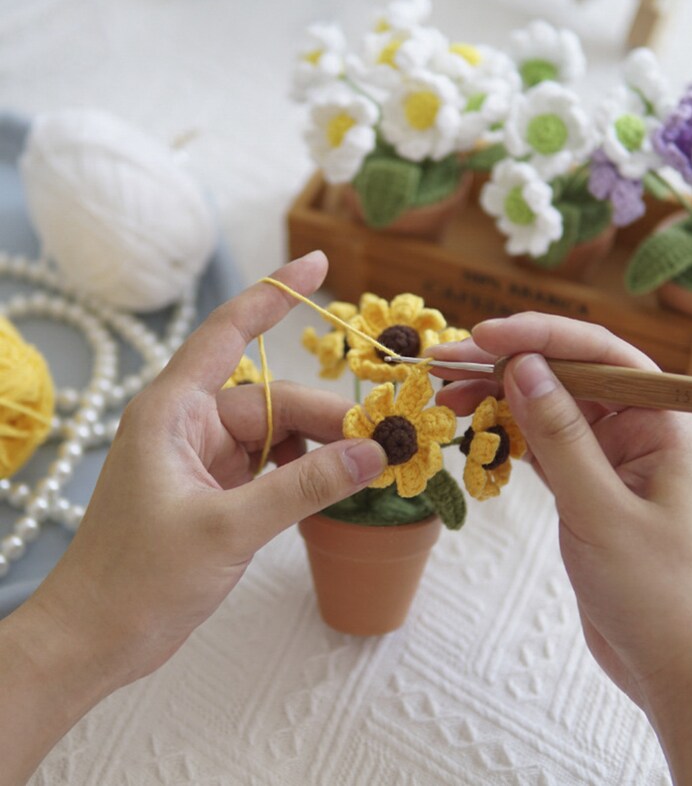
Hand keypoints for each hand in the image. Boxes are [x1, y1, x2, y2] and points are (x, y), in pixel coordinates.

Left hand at [0, 251, 385, 784]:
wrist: (98, 639)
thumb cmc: (140, 578)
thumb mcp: (230, 527)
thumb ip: (305, 487)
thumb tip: (373, 453)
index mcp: (173, 410)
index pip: (228, 333)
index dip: (273, 295)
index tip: (318, 265)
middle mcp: (189, 423)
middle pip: (272, 402)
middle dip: (326, 420)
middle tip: (381, 444)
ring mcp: (203, 458)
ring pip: (277, 436)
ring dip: (318, 451)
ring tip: (363, 471)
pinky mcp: (215, 489)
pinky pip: (270, 466)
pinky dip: (302, 474)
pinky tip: (328, 491)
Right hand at [431, 312, 691, 784]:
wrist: (676, 665)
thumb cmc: (657, 591)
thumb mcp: (602, 508)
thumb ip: (561, 434)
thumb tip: (523, 366)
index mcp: (662, 419)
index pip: (599, 353)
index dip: (540, 335)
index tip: (485, 336)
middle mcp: (636, 428)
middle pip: (566, 375)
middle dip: (506, 364)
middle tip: (444, 363)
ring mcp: (608, 457)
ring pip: (547, 408)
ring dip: (498, 398)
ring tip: (447, 396)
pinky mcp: (585, 486)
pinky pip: (541, 444)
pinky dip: (506, 435)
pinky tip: (473, 428)